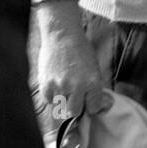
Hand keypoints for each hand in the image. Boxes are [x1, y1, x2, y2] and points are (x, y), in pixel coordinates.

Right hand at [35, 0, 105, 121]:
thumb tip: (100, 105)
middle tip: (75, 99)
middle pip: (75, 112)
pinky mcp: (46, 85)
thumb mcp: (94, 68)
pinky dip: (52, 96)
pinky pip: (49, 101)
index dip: (91, 106)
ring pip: (60, 109)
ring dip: (63, 102)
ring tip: (65, 90)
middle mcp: (77, 86)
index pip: (93, 108)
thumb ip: (95, 88)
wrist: (62, 35)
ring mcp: (60, 86)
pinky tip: (55, 85)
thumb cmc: (80, 50)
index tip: (89, 103)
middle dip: (76, 108)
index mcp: (93, 82)